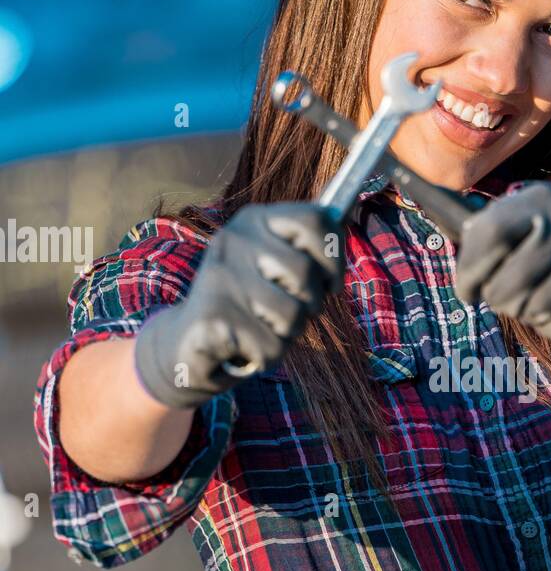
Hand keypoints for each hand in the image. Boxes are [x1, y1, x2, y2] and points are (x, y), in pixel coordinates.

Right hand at [134, 201, 342, 407]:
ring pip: (293, 315)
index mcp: (253, 220)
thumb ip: (305, 246)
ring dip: (287, 334)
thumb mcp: (274, 266)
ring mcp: (220, 278)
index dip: (334, 257)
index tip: (330, 283)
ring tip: (261, 327)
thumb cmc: (246, 304)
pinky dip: (266, 357)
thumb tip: (345, 213)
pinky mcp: (213, 317)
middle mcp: (234, 240)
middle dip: (310, 305)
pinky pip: (272, 347)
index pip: (315, 219)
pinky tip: (243, 347)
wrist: (186, 343)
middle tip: (287, 312)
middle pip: (307, 274)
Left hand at [454, 181, 550, 341]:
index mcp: (538, 202)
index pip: (490, 233)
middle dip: (497, 301)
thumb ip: (484, 237)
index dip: (469, 271)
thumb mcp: (520, 226)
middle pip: (506, 285)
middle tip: (504, 297)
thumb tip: (457, 268)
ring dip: (526, 314)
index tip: (467, 292)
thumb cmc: (547, 248)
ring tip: (537, 297)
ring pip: (531, 311)